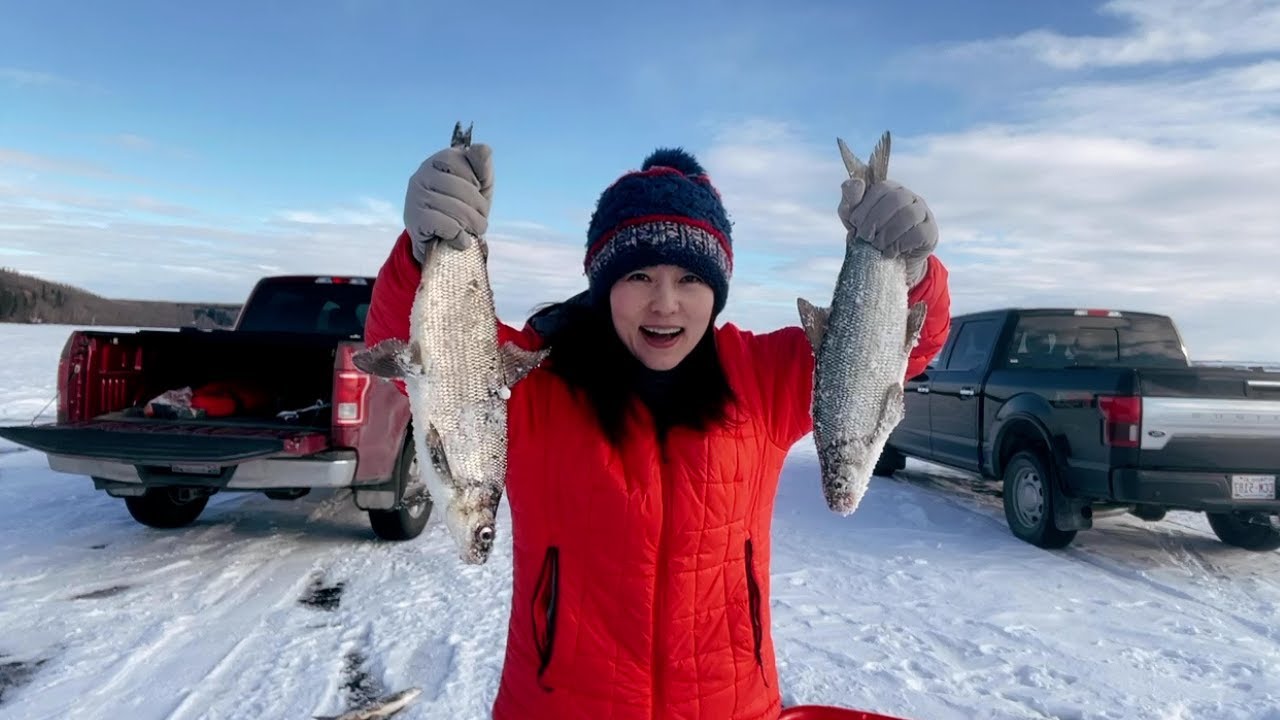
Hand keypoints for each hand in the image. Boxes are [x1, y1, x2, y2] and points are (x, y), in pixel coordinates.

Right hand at [404, 143, 493, 260]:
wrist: (439, 241)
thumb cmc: (462, 207)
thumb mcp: (478, 185)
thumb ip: (483, 166)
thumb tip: (483, 148)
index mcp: (441, 159)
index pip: (472, 161)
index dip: (479, 184)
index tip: (475, 193)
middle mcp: (424, 172)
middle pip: (466, 189)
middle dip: (480, 209)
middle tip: (479, 220)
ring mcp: (417, 195)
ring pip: (457, 209)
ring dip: (472, 225)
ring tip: (472, 230)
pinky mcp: (415, 218)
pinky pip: (446, 225)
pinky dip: (458, 236)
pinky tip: (458, 239)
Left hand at [838, 176, 936, 286]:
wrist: (887, 265)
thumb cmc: (869, 236)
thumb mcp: (854, 219)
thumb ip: (850, 200)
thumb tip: (855, 182)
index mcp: (891, 189)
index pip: (881, 188)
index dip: (865, 207)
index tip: (855, 224)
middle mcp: (910, 197)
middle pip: (896, 199)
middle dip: (876, 220)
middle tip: (866, 237)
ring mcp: (923, 213)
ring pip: (909, 215)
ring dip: (888, 233)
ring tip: (878, 245)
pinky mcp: (930, 232)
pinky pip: (919, 233)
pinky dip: (900, 244)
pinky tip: (891, 252)